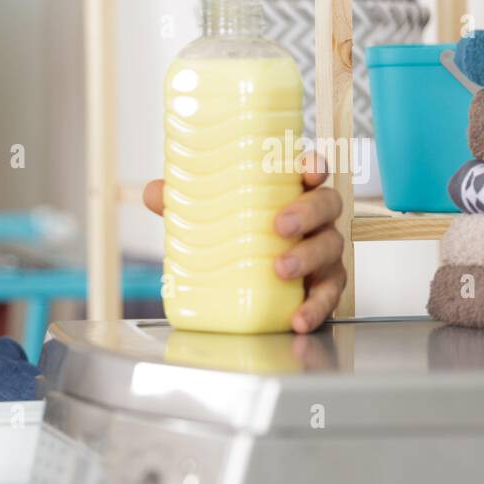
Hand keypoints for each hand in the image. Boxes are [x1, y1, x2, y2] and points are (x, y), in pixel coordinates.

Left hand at [142, 151, 346, 333]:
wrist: (245, 288)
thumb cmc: (234, 236)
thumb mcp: (206, 217)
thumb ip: (181, 202)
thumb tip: (154, 192)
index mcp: (290, 193)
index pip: (311, 171)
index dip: (315, 165)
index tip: (306, 170)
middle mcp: (314, 220)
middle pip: (326, 206)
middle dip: (307, 212)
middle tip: (279, 225)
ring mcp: (321, 252)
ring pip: (330, 248)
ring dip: (308, 257)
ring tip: (281, 269)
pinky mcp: (321, 287)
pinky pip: (328, 295)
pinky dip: (316, 307)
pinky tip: (299, 318)